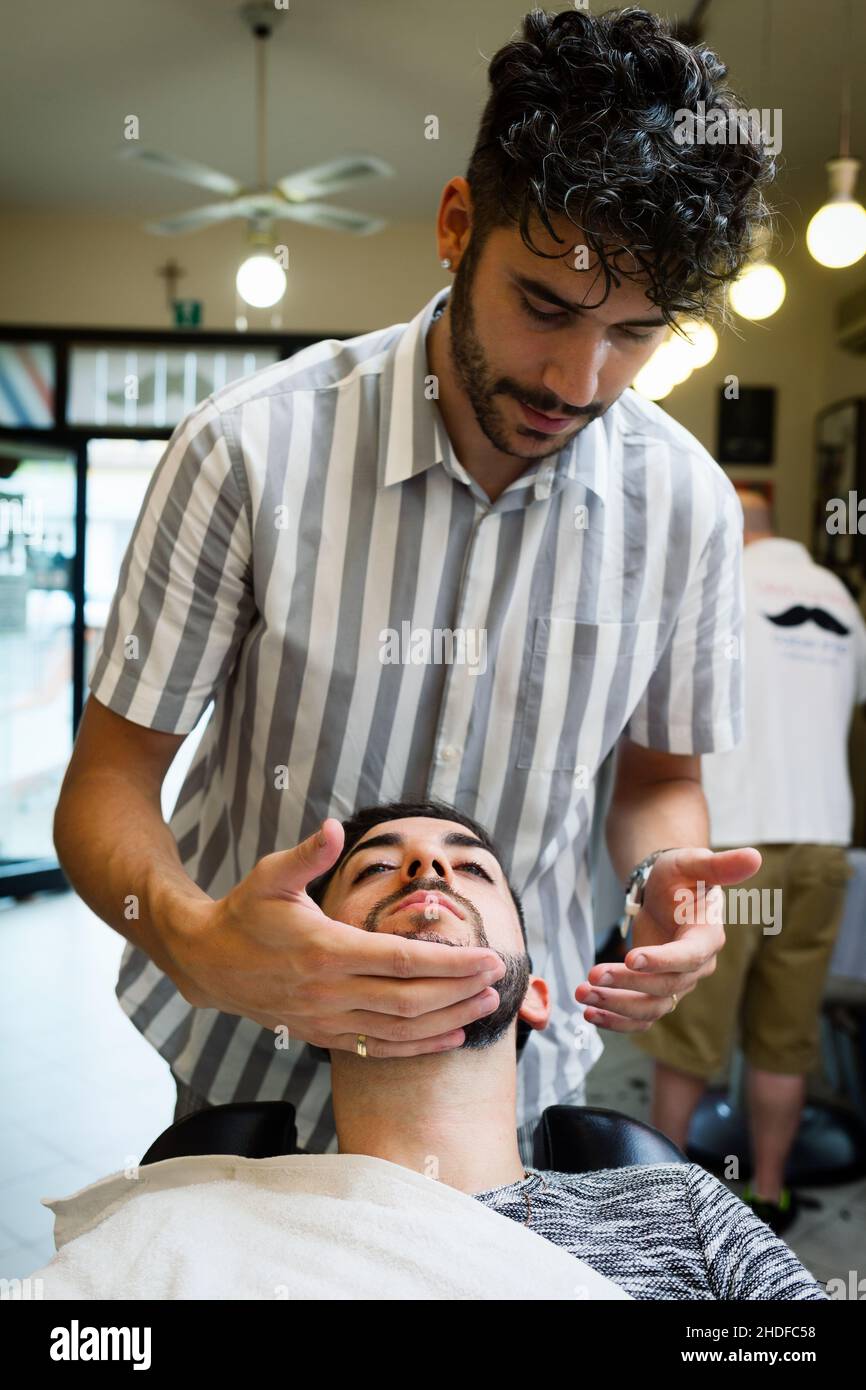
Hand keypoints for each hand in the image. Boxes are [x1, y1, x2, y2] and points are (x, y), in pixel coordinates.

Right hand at [167, 818, 504, 1056]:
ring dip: (447, 1020)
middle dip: (459, 991)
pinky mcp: (322, 1035)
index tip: (486, 956)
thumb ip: (307, 854)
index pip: (400, 960)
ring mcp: (326, 1019)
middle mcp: (329, 991)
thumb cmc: (246, 912)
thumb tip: (333, 827)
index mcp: (325, 950)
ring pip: (398, 1030)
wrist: (208, 963)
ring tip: (485, 1006)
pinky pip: (379, 1048)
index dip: (448, 962)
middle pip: (409, 1000)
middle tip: (497, 980)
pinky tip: (450, 1036)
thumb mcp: (270, 875)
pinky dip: (418, 1046)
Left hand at [574, 846, 761, 1032]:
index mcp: (708, 937)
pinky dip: (617, 1021)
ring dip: (616, 1006)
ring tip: (583, 995)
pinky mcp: (657, 992)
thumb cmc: (680, 875)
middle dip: (627, 984)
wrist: (667, 890)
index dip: (663, 961)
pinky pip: (641, 1017)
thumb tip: (755, 856)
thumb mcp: (694, 863)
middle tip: (592, 976)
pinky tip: (590, 1014)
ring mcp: (677, 983)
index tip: (632, 958)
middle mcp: (697, 967)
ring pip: (652, 1008)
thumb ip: (720, 865)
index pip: (688, 956)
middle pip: (665, 986)